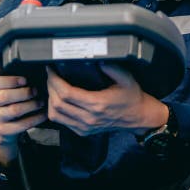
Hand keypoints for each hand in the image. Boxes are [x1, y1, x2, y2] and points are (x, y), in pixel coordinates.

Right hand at [0, 75, 46, 165]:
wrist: (9, 125)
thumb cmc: (16, 101)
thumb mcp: (14, 89)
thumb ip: (21, 81)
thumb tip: (40, 71)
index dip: (9, 80)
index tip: (25, 80)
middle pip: (4, 96)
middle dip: (24, 93)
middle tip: (36, 91)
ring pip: (14, 110)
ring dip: (31, 105)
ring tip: (41, 102)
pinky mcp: (4, 130)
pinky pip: (21, 125)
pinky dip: (35, 119)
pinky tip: (43, 114)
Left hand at [46, 64, 167, 136]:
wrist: (138, 116)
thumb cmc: (131, 97)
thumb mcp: (126, 78)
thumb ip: (111, 67)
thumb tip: (97, 59)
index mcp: (97, 104)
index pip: (66, 93)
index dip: (55, 80)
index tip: (52, 70)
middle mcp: (89, 118)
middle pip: (57, 103)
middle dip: (50, 86)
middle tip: (51, 75)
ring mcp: (85, 127)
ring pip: (56, 115)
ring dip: (50, 99)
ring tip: (53, 87)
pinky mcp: (83, 131)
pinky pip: (62, 122)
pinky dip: (56, 110)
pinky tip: (59, 99)